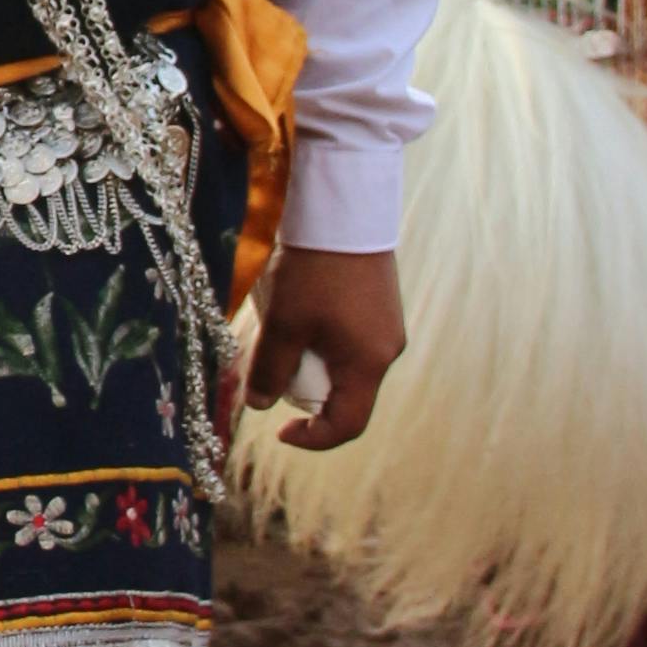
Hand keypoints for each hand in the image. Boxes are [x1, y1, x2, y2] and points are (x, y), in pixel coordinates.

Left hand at [249, 242, 404, 452]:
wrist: (343, 208)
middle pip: (348, 395)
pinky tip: (304, 311)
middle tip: (275, 370)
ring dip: (314, 364)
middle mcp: (387, 350)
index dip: (313, 437)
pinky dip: (325, 341)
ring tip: (286, 333)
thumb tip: (258, 405)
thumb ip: (270, 370)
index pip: (347, 425)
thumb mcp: (283, 324)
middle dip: (307, 393)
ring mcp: (388, 326)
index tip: (280, 430)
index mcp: (368, 364)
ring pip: (348, 366)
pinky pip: (353, 340)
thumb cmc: (313, 271)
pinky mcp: (382, 305)